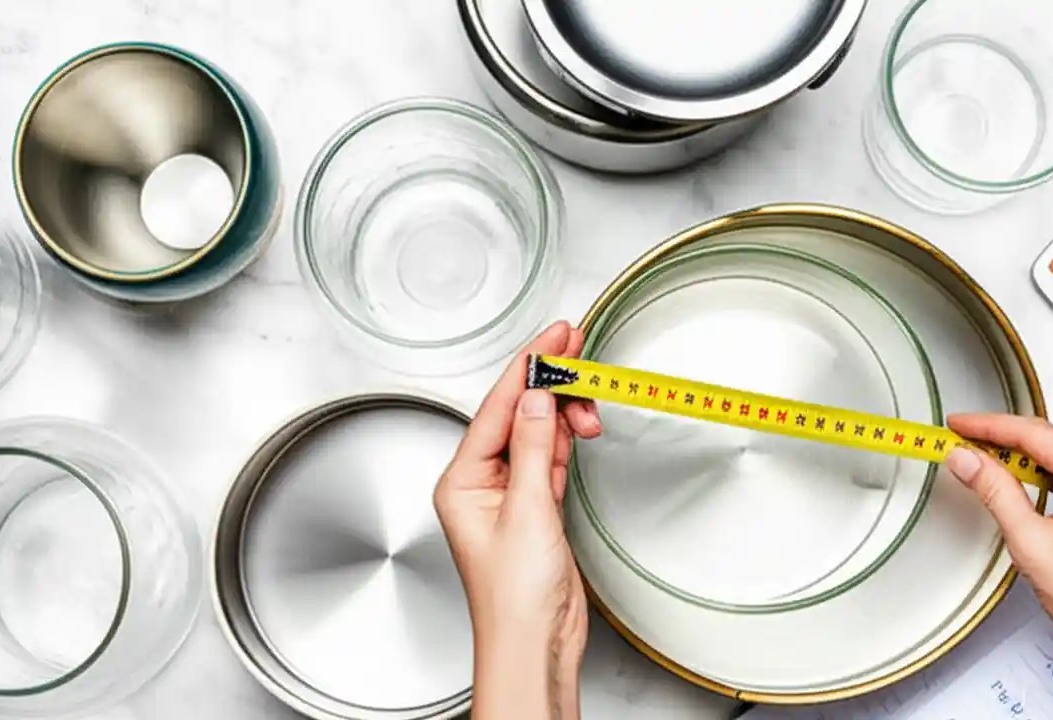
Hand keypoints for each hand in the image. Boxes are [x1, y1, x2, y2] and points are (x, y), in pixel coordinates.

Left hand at [434, 322, 600, 719]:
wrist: (534, 643)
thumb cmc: (514, 597)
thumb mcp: (528, 511)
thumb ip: (536, 449)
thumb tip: (538, 397)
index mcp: (462, 480)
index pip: (496, 408)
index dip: (527, 366)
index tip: (552, 335)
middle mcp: (482, 484)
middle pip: (518, 414)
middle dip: (550, 384)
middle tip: (578, 348)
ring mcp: (511, 495)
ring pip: (539, 433)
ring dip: (565, 414)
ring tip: (591, 405)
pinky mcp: (537, 509)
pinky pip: (552, 457)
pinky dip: (568, 439)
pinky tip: (580, 424)